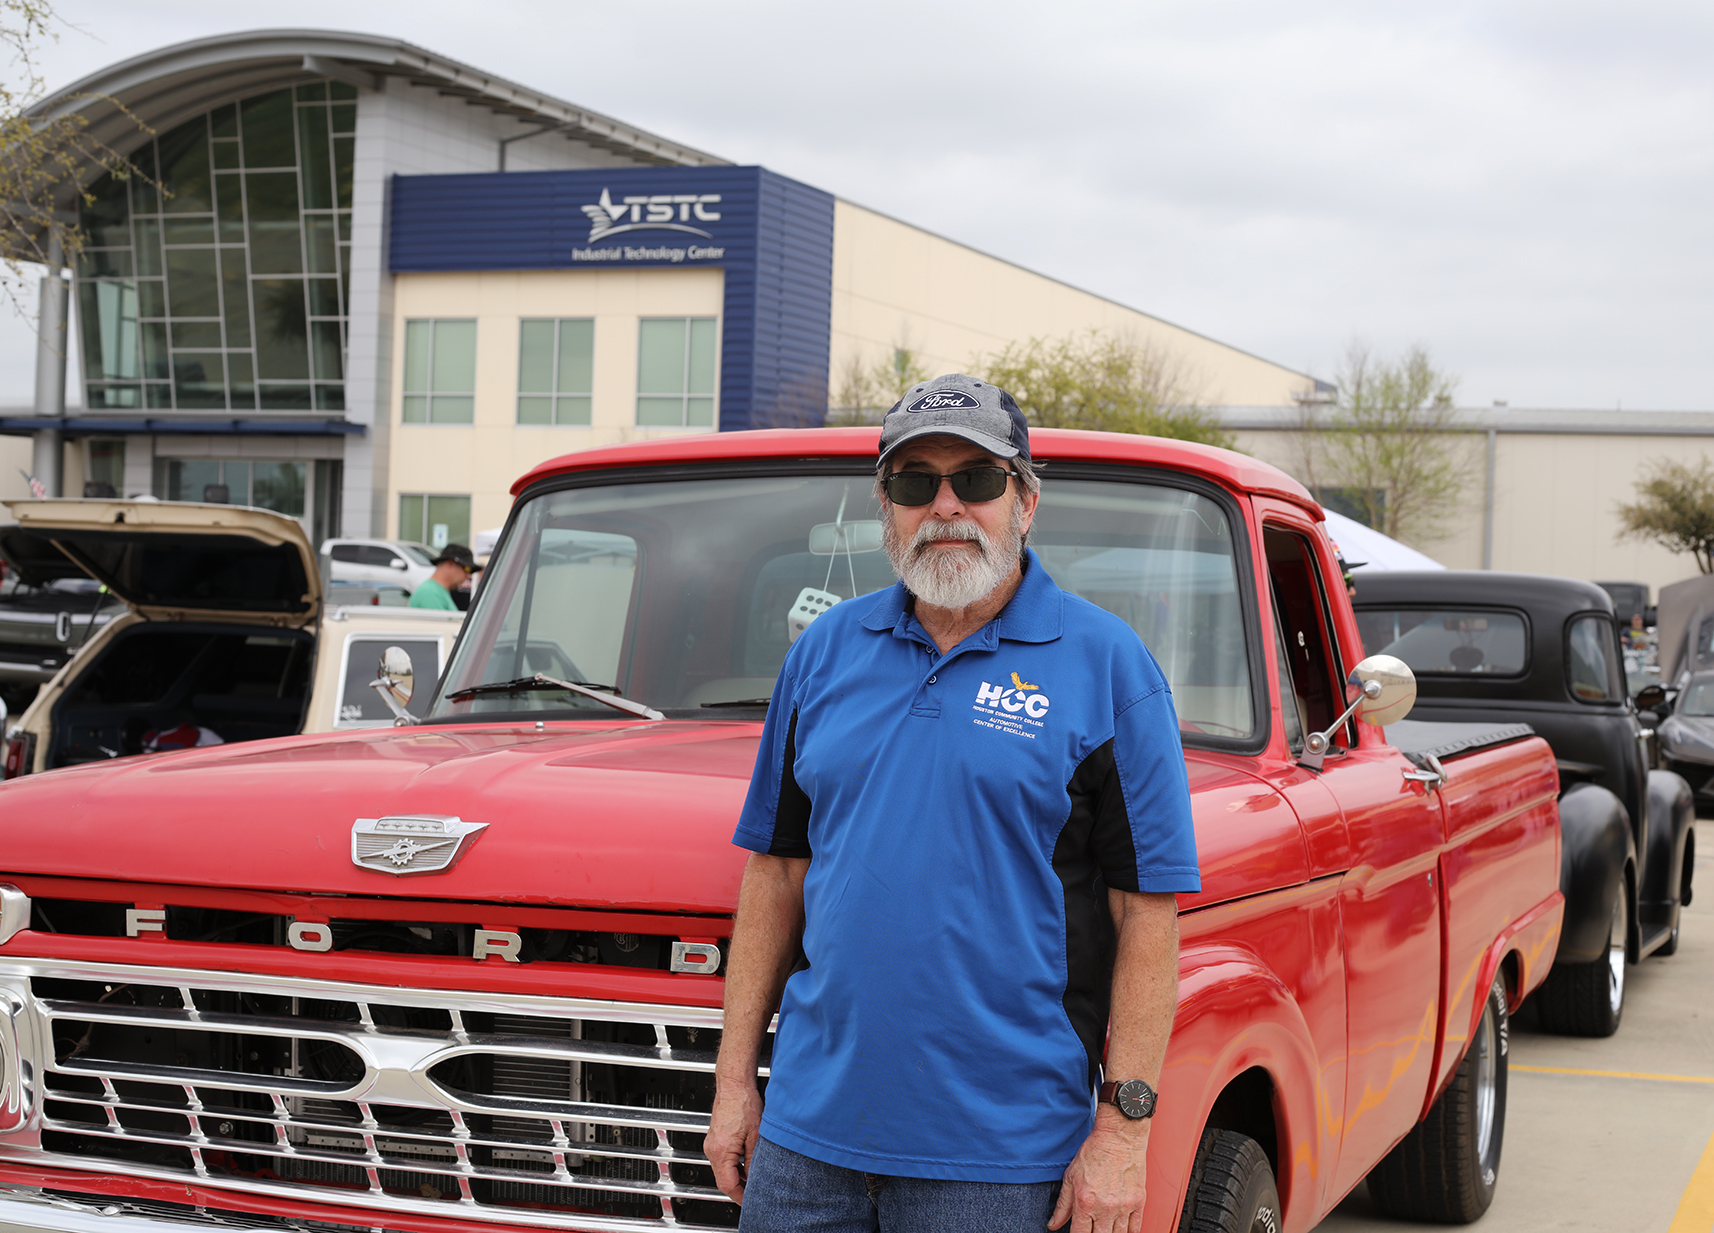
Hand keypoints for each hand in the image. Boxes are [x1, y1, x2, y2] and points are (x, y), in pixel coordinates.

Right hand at [704, 1080, 764, 1203]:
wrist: (734, 1085)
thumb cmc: (743, 1103)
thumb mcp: (755, 1136)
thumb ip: (754, 1161)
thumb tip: (755, 1177)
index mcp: (721, 1151)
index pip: (728, 1185)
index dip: (740, 1196)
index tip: (750, 1201)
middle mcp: (712, 1149)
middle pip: (723, 1180)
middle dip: (738, 1189)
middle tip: (754, 1193)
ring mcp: (711, 1144)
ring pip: (722, 1170)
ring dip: (736, 1177)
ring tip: (752, 1179)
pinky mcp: (714, 1138)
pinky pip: (722, 1160)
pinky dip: (733, 1166)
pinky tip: (746, 1164)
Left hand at [1049, 1115, 1148, 1232]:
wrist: (1119, 1138)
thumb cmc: (1095, 1153)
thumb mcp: (1071, 1177)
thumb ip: (1062, 1205)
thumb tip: (1053, 1224)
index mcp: (1085, 1202)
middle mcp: (1105, 1208)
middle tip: (1091, 1230)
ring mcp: (1123, 1206)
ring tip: (1104, 1229)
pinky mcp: (1138, 1202)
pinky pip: (1135, 1228)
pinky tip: (1121, 1230)